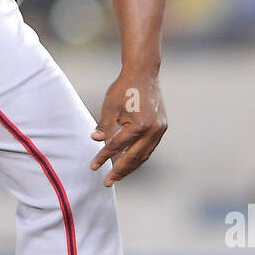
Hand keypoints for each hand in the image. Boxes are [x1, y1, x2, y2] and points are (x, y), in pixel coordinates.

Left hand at [90, 69, 167, 186]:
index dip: (104, 157)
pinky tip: (128, 162)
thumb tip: (96, 140)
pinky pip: (149, 147)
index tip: (93, 167)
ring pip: (144, 155)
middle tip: (107, 182)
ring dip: (130, 166)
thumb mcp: (110, 105)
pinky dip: (138, 156)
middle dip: (119, 170)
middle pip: (134, 157)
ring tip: (117, 176)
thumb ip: (105, 125)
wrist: (144, 73)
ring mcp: (160, 130)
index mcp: (139, 125)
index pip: (117, 146)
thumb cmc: (124, 87)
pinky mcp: (162, 127)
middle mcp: (152, 130)